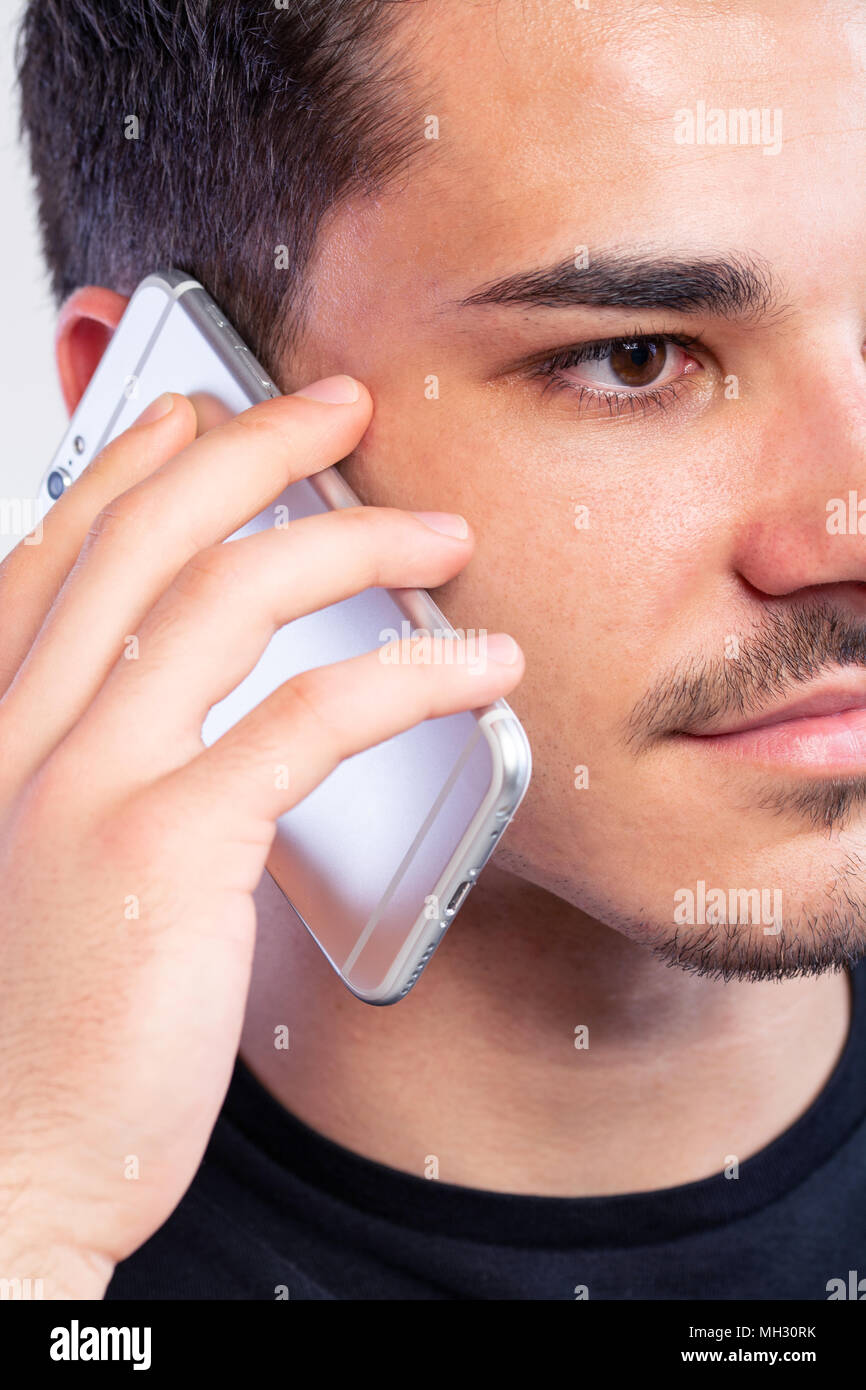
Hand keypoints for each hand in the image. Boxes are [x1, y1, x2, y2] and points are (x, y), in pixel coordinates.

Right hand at [0, 379, 523, 1295]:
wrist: (12, 1157)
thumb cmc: (46, 1011)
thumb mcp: (57, 852)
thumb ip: (119, 760)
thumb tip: (221, 702)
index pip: (63, 545)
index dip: (141, 459)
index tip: (209, 408)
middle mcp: (19, 726)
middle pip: (146, 532)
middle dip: (255, 446)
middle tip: (343, 409)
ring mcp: (82, 779)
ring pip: (228, 595)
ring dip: (351, 543)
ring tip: (442, 535)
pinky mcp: (164, 848)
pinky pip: (306, 718)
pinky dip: (406, 676)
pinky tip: (475, 670)